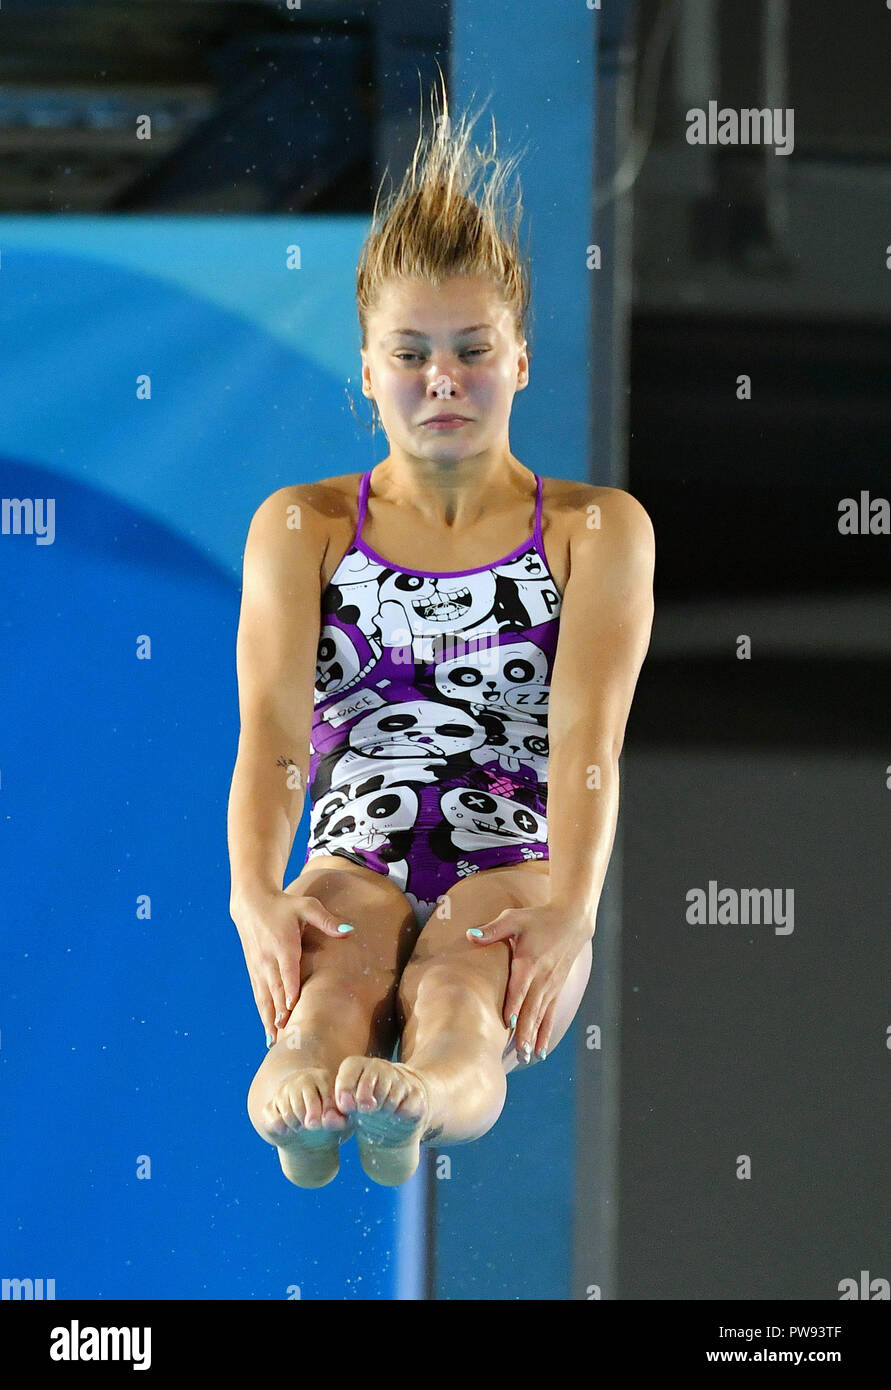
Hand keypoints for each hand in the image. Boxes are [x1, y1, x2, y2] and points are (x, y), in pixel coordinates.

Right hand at [230, 891, 354, 1045]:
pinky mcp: (253, 971)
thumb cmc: (284, 904)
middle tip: (285, 1035)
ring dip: (269, 1019)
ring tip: (274, 1042)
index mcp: (283, 944)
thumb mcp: (307, 906)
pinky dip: (263, 1014)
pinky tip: (268, 1031)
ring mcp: (258, 966)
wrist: (252, 902)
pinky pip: (258, 995)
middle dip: (279, 1012)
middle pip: (274, 990)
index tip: (291, 1009)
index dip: (289, 991)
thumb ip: (327, 920)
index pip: (287, 971)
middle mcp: (268, 959)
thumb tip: (349, 930)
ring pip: (264, 997)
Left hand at [465, 902, 591, 1063]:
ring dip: (534, 1037)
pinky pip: (550, 1015)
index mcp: (528, 962)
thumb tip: (469, 935)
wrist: (571, 920)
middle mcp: (541, 978)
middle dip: (525, 1032)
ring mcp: (550, 986)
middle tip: (518, 1053)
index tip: (508, 1025)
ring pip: (541, 1016)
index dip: (514, 1006)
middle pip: (531, 1009)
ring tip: (528, 1057)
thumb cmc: (538, 918)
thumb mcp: (514, 918)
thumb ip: (492, 930)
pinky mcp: (556, 989)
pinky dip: (545, 1034)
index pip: (519, 989)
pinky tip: (540, 1051)